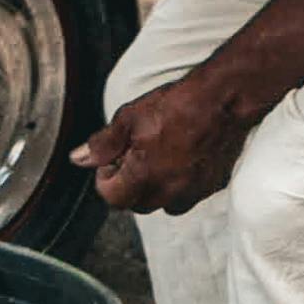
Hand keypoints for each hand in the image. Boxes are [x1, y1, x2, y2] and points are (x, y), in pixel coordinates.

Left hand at [72, 80, 256, 215]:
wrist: (224, 99)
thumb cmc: (177, 105)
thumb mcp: (128, 118)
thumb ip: (102, 144)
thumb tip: (79, 159)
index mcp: (144, 176)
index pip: (112, 198)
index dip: (105, 178)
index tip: (112, 159)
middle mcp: (170, 191)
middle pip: (137, 204)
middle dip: (128, 185)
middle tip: (132, 157)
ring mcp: (195, 191)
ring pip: (165, 204)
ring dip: (155, 189)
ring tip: (156, 160)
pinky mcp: (214, 184)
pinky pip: (190, 194)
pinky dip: (180, 184)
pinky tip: (181, 159)